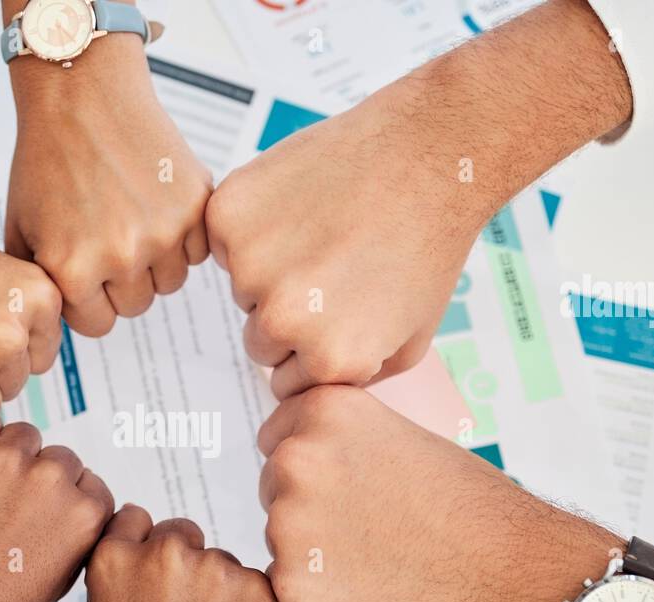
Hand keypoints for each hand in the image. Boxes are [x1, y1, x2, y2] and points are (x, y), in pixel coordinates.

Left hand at [0, 411, 113, 601]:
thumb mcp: (63, 576)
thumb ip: (79, 528)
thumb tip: (76, 493)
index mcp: (86, 513)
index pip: (90, 484)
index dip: (64, 502)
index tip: (41, 520)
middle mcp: (53, 480)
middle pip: (59, 458)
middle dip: (39, 480)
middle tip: (6, 514)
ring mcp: (6, 460)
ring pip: (22, 437)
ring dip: (8, 457)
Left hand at [5, 35, 211, 335]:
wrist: (80, 93)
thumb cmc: (44, 161)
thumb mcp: (20, 230)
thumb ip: (40, 286)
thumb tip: (53, 330)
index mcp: (74, 272)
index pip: (96, 325)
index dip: (87, 298)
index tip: (83, 266)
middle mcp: (121, 258)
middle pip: (135, 306)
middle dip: (120, 281)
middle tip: (106, 236)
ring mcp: (163, 232)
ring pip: (169, 283)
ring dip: (154, 262)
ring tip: (130, 219)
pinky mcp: (195, 205)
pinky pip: (198, 251)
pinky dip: (182, 236)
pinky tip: (155, 205)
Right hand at [82, 505, 278, 601]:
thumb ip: (117, 576)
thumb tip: (140, 549)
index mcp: (113, 557)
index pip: (134, 519)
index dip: (143, 548)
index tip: (150, 576)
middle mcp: (162, 552)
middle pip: (181, 532)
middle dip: (183, 562)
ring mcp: (212, 568)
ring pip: (220, 561)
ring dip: (217, 588)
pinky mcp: (256, 589)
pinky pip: (253, 585)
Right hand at [206, 86, 481, 399]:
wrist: (428, 155)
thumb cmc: (425, 246)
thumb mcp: (408, 342)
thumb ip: (351, 380)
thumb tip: (304, 394)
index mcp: (328, 360)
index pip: (286, 382)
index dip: (313, 348)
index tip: (341, 310)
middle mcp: (283, 321)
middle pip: (259, 341)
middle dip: (289, 315)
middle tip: (333, 268)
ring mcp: (250, 266)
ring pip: (242, 290)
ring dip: (270, 270)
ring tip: (323, 233)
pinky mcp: (229, 216)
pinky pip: (225, 242)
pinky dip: (252, 228)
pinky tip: (300, 207)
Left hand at [257, 386, 619, 601]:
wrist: (509, 574)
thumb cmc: (470, 508)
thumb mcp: (400, 435)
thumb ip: (341, 439)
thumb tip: (296, 451)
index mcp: (322, 412)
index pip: (279, 438)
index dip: (318, 467)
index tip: (354, 486)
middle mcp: (296, 458)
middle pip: (275, 488)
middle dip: (311, 508)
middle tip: (374, 527)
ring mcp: (288, 523)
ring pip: (282, 539)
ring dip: (316, 553)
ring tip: (382, 558)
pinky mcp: (292, 584)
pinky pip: (291, 587)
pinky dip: (322, 594)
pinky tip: (372, 590)